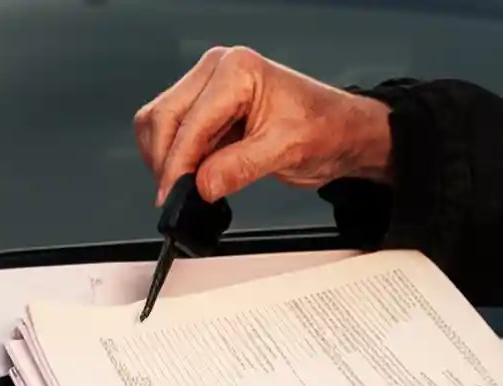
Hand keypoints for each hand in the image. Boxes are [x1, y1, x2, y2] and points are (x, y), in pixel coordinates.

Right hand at [133, 46, 392, 204]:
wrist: (342, 132)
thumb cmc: (326, 128)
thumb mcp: (287, 150)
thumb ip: (240, 167)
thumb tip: (201, 185)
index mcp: (237, 70)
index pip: (191, 120)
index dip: (178, 162)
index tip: (173, 195)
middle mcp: (217, 72)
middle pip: (163, 116)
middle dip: (165, 161)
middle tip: (173, 197)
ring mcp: (208, 89)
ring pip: (160, 125)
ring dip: (164, 159)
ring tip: (183, 188)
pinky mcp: (206, 110)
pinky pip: (174, 134)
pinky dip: (174, 159)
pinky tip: (190, 178)